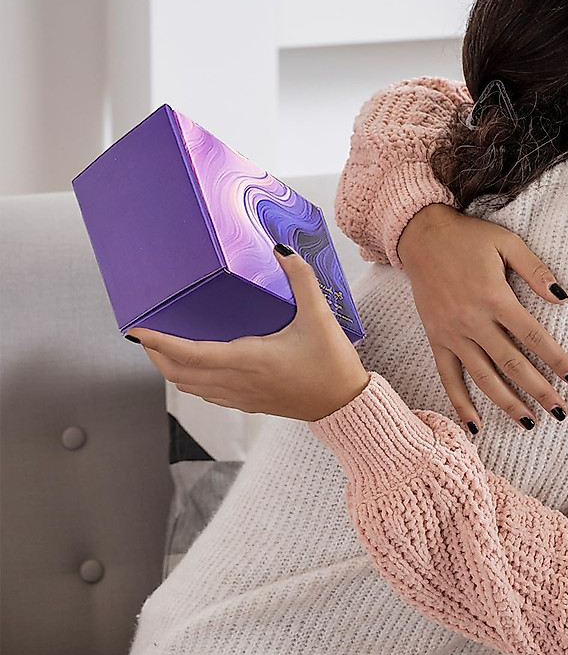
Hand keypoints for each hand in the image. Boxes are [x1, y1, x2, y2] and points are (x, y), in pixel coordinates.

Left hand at [127, 245, 369, 421]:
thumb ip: (301, 280)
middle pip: (179, 373)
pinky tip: (196, 367)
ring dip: (171, 368)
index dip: (160, 342)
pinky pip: (206, 394)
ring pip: (190, 387)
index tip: (138, 331)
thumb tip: (282, 251)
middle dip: (156, 355)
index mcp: (247, 359)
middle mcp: (237, 381)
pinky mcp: (248, 404)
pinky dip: (190, 380)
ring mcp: (240, 396)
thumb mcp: (319, 315)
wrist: (343, 403)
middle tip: (145, 335)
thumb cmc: (331, 362)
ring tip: (163, 348)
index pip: (190, 354)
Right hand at [397, 204, 567, 431]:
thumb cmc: (469, 238)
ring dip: (507, 403)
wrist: (421, 236)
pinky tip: (476, 425)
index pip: (533, 336)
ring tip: (529, 423)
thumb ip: (535, 269)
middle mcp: (473, 321)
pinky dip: (460, 403)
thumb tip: (562, 297)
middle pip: (512, 363)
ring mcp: (452, 333)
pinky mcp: (436, 339)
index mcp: (495, 297)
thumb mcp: (507, 242)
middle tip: (561, 411)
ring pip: (483, 377)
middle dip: (538, 389)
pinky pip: (449, 377)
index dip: (556, 359)